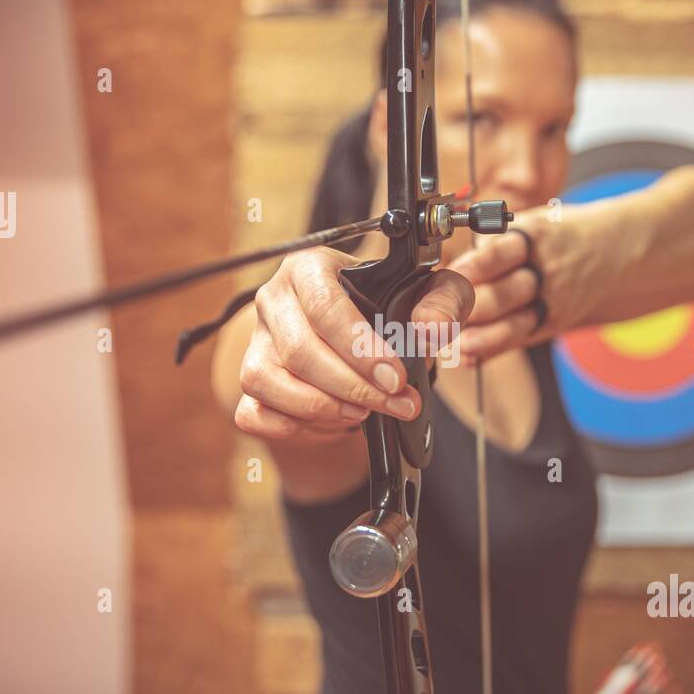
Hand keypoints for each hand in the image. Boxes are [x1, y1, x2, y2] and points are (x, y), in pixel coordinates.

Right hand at [234, 246, 474, 440]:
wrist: (359, 348)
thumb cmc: (389, 315)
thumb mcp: (429, 298)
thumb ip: (444, 302)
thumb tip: (431, 329)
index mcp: (310, 268)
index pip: (325, 307)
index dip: (360, 348)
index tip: (395, 378)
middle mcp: (274, 301)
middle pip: (299, 351)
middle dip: (352, 386)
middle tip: (393, 403)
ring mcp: (255, 344)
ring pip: (267, 382)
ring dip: (320, 407)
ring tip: (362, 411)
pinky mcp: (249, 386)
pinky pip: (252, 413)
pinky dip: (289, 426)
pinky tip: (326, 421)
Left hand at [448, 203, 602, 362]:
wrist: (613, 250)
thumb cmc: (554, 237)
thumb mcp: (528, 226)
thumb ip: (491, 247)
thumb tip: (448, 270)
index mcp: (533, 238)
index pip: (500, 254)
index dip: (474, 268)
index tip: (449, 278)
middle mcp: (544, 272)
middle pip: (505, 294)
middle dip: (469, 308)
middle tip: (435, 318)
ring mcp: (551, 302)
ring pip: (514, 323)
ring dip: (481, 337)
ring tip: (454, 344)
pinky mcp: (553, 324)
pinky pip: (520, 340)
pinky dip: (492, 350)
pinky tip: (469, 357)